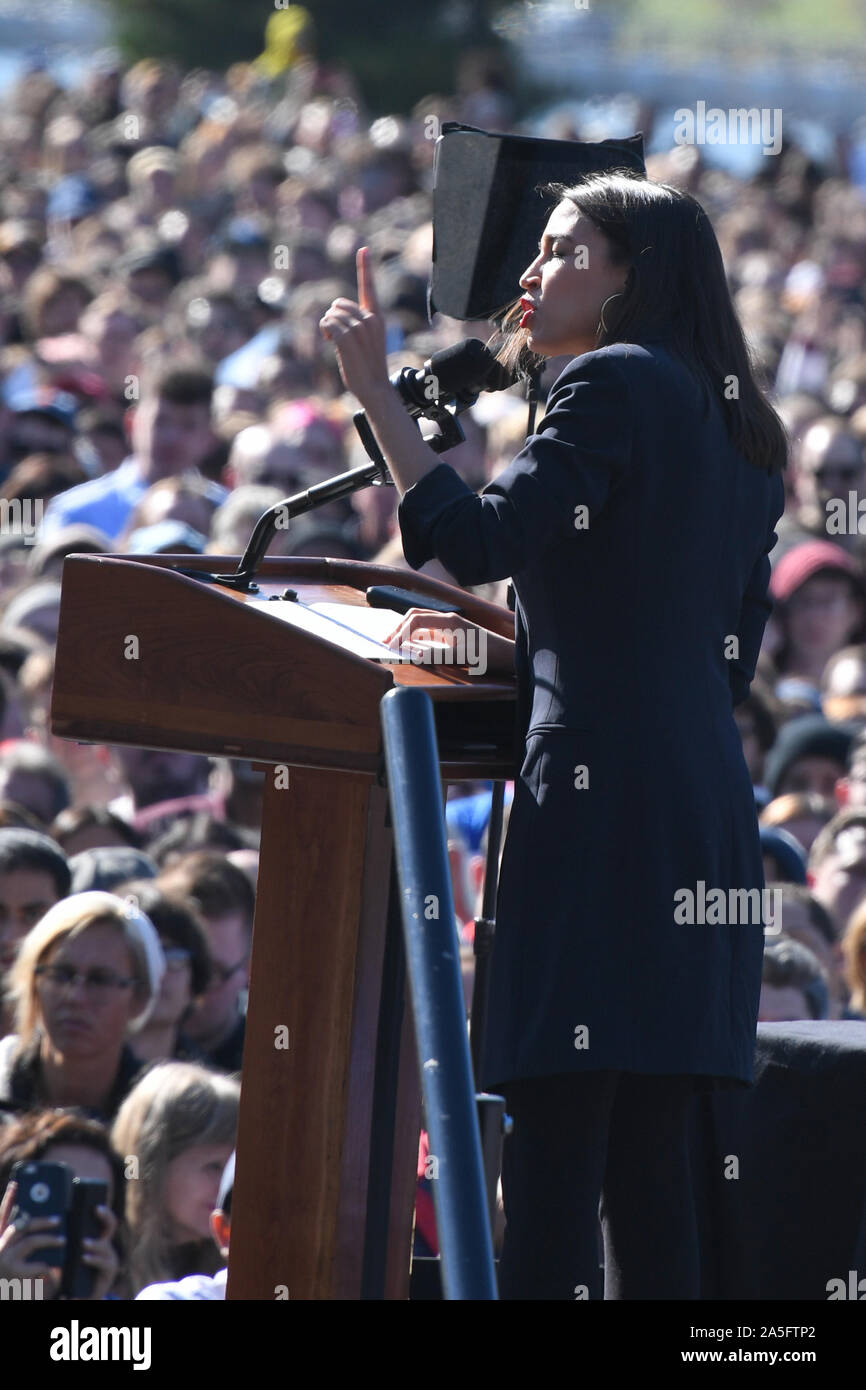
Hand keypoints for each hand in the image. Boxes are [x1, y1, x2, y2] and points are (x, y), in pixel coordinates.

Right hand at [0, 1181, 63, 1296]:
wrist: (6, 1296)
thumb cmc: (12, 1279)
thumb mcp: (12, 1258)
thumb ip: (21, 1242)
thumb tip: (37, 1218)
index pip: (2, 1216)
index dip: (7, 1199)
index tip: (16, 1183)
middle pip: (21, 1225)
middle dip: (41, 1220)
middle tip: (58, 1220)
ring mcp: (5, 1261)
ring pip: (30, 1241)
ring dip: (49, 1239)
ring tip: (63, 1240)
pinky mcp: (14, 1275)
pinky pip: (38, 1264)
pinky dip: (48, 1266)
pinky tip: (53, 1269)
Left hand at [77, 1204, 118, 1300]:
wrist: (79, 1294)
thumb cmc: (73, 1270)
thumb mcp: (70, 1253)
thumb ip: (68, 1239)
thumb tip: (57, 1220)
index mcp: (96, 1237)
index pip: (103, 1218)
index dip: (102, 1209)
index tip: (94, 1201)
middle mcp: (105, 1245)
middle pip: (111, 1225)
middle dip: (105, 1215)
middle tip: (96, 1210)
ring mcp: (109, 1258)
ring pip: (105, 1245)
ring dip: (95, 1243)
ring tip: (83, 1242)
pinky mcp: (109, 1272)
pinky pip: (104, 1263)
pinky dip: (94, 1260)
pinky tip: (84, 1258)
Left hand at [319, 247, 389, 404]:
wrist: (374, 388)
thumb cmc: (366, 366)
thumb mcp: (364, 341)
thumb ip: (354, 324)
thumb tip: (333, 314)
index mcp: (377, 317)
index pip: (369, 287)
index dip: (365, 267)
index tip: (363, 249)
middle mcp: (371, 319)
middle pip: (339, 304)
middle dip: (333, 317)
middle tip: (338, 337)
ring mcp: (360, 329)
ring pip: (332, 314)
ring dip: (328, 327)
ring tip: (336, 342)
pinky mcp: (348, 339)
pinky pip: (329, 323)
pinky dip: (325, 331)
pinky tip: (330, 341)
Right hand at [383, 608, 514, 674]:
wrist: (507, 655)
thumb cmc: (488, 654)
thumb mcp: (463, 657)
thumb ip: (438, 655)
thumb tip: (415, 655)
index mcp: (448, 621)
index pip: (416, 619)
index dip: (401, 631)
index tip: (391, 645)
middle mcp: (447, 620)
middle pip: (416, 616)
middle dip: (399, 628)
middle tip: (385, 641)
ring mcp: (449, 626)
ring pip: (421, 623)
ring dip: (406, 631)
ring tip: (393, 643)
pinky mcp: (452, 634)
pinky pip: (429, 632)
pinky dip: (416, 637)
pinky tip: (411, 646)